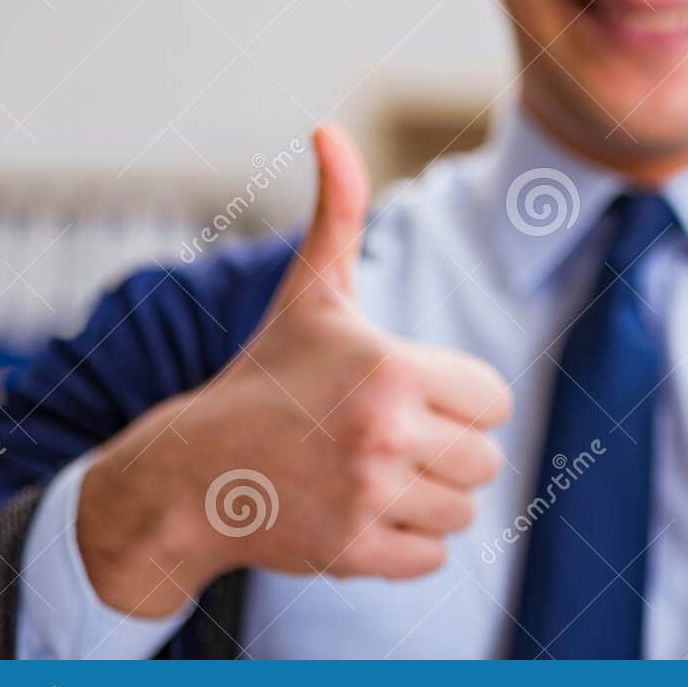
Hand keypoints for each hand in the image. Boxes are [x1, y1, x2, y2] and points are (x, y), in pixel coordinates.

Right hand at [79, 126, 513, 615]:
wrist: (193, 472)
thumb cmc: (266, 376)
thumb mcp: (312, 293)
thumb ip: (339, 210)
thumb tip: (327, 129)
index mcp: (392, 369)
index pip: (494, 398)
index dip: (459, 397)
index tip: (412, 394)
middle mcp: (386, 435)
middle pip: (485, 458)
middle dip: (448, 449)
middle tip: (391, 437)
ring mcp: (368, 499)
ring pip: (464, 508)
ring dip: (430, 496)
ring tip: (374, 474)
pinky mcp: (353, 553)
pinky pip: (433, 557)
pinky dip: (408, 543)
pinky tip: (364, 513)